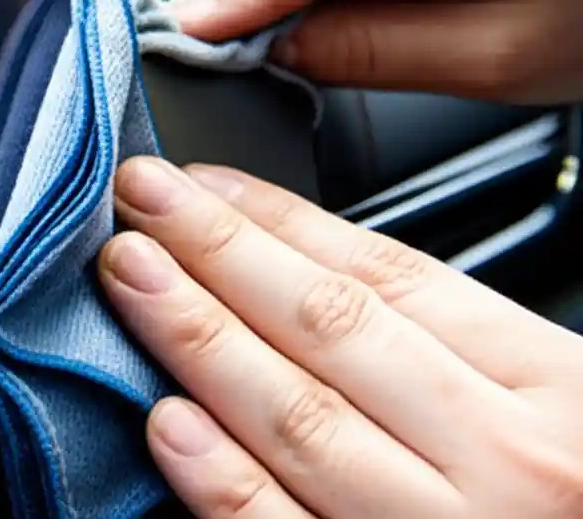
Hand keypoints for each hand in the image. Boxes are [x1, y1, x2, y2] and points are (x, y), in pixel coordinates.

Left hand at [99, 157, 582, 517]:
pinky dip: (222, 478)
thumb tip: (290, 260)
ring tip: (132, 276)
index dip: (279, 219)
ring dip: (197, 335)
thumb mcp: (547, 407)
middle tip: (142, 200)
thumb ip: (441, 346)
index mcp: (554, 390)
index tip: (201, 183)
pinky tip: (166, 422)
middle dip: (219, 250)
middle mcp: (505, 461)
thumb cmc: (563, 498)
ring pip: (297, 417)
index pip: (390, 275)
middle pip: (331, 327)